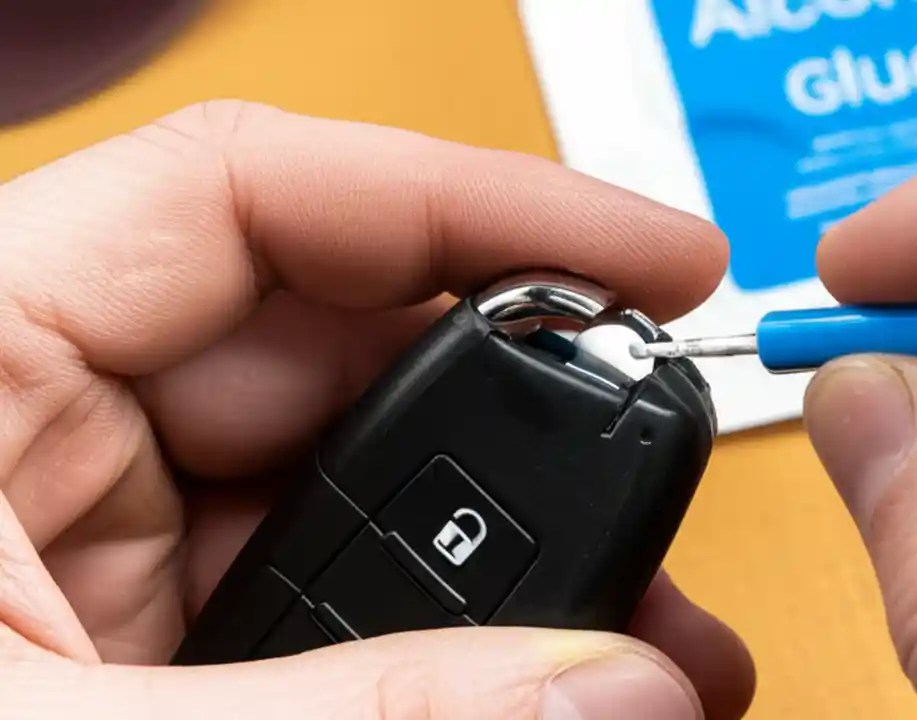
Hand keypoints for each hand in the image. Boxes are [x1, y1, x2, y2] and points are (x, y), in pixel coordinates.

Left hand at [0, 101, 753, 718]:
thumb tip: (610, 689)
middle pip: (341, 357)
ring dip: (502, 565)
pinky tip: (528, 686)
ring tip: (634, 643)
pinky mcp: (132, 644)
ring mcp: (96, 542)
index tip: (650, 259)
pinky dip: (437, 646)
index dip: (478, 204)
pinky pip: (322, 600)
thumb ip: (351, 715)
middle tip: (656, 500)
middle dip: (527, 427)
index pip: (256, 202)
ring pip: (354, 496)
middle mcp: (38, 426)